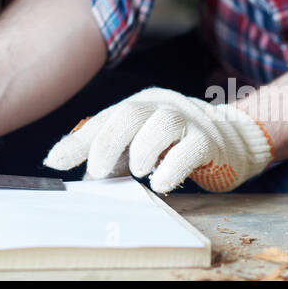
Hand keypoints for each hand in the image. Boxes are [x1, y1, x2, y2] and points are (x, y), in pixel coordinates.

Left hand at [43, 88, 273, 193]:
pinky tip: (161, 183)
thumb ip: (107, 155)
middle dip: (108, 143)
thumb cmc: (175, 146)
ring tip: (138, 171)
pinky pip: (191, 149)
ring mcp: (189, 121)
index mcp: (140, 105)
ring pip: (162, 122)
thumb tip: (67, 170)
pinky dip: (171, 168)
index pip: (104, 118)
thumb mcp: (136, 147)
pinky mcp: (211, 142)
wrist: (234, 140)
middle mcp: (161, 106)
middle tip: (99, 172)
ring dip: (143, 150)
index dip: (78, 141)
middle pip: (130, 113)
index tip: (54, 163)